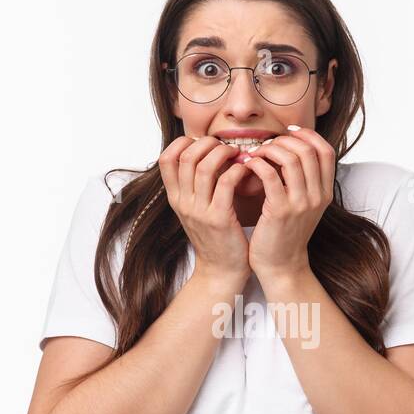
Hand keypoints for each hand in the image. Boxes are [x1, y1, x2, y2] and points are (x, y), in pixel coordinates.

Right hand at [156, 135, 251, 284]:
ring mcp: (199, 211)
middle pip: (186, 157)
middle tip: (226, 146)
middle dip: (208, 143)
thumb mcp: (196, 211)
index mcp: (175, 198)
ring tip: (238, 154)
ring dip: (224, 153)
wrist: (221, 271)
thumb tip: (205, 154)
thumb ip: (195, 186)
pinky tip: (246, 171)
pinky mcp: (219, 219)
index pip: (166, 158)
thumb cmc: (215, 238)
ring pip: (205, 166)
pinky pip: (226, 182)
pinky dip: (238, 170)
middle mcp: (183, 203)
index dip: (184, 143)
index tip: (203, 143)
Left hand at [239, 126, 334, 282]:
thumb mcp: (304, 206)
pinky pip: (270, 175)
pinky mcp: (280, 211)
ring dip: (269, 150)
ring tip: (255, 154)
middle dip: (284, 141)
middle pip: (308, 150)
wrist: (282, 266)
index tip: (287, 133)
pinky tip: (248, 165)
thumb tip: (288, 150)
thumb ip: (302, 181)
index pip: (326, 151)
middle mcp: (318, 196)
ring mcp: (301, 204)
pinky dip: (257, 164)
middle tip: (266, 145)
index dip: (308, 136)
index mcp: (325, 192)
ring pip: (291, 159)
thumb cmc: (286, 234)